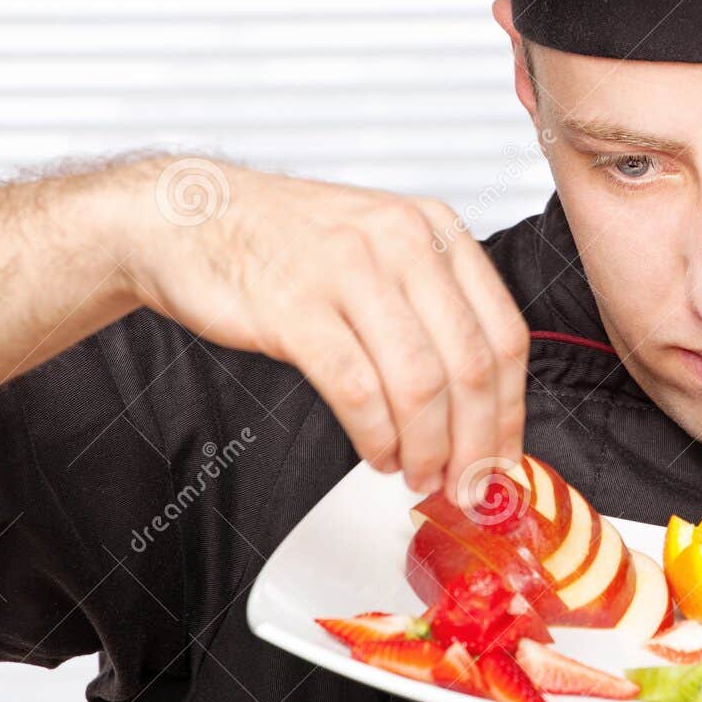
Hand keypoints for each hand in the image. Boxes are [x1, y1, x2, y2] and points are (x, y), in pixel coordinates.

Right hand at [117, 157, 529, 496]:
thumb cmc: (287, 244)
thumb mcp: (382, 250)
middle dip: (476, 443)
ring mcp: (349, 270)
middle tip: (466, 486)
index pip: (504, 334)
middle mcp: (403, 242)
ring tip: (418, 475)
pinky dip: (376, 436)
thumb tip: (480, 408)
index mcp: (436, 230)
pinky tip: (376, 454)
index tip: (503, 459)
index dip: (511, 411)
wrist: (190, 216)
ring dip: (427, 448)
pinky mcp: (296, 307)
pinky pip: (358, 390)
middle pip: (471, 365)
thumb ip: (434, 311)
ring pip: (420, 384)